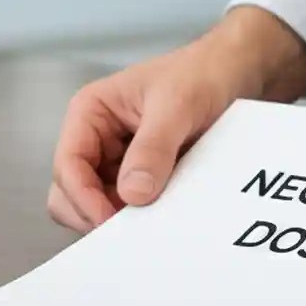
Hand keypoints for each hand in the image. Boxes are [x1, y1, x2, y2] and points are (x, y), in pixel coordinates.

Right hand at [47, 6, 305, 232]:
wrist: (238, 72)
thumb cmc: (203, 74)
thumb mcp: (177, 106)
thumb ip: (153, 148)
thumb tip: (132, 194)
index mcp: (91, 113)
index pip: (68, 165)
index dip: (83, 198)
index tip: (110, 222)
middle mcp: (97, 139)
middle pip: (72, 192)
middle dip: (94, 214)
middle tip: (132, 232)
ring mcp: (119, 161)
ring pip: (99, 204)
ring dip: (121, 219)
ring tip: (153, 224)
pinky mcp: (144, 176)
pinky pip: (132, 206)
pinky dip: (143, 218)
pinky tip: (165, 219)